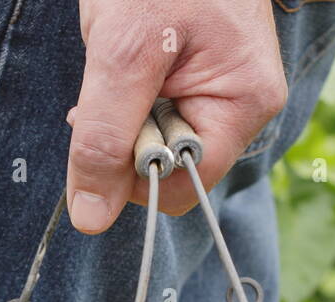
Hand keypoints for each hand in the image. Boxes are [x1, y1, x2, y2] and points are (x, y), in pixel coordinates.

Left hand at [65, 0, 287, 232]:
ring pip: (152, 138)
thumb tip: (90, 219)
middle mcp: (241, 105)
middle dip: (125, 134)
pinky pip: (151, 110)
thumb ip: (104, 137)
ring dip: (121, 109)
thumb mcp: (121, 50)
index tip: (101, 131)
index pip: (182, 187)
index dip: (132, 176)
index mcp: (244, 103)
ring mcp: (220, 90)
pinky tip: (126, 54)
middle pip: (166, 166)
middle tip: (110, 79)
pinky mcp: (197, 77)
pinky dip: (125, 91)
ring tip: (122, 53)